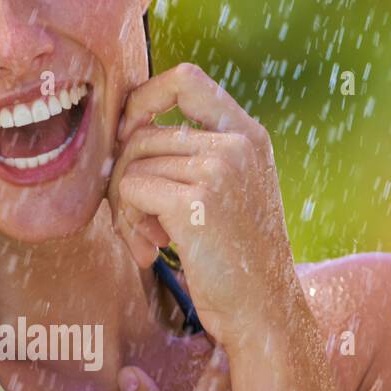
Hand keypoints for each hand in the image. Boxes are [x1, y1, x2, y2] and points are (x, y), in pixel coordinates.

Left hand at [107, 63, 297, 349]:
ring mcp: (219, 170)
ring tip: (149, 242)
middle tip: (137, 224)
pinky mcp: (196, 203)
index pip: (186, 79)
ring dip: (125, 210)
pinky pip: (130, 191)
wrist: (265, 311)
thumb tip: (125, 135)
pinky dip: (127, 223)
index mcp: (249, 134)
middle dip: (125, 180)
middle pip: (143, 135)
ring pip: (132, 166)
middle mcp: (237, 144)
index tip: (127, 132)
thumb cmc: (240, 259)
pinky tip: (151, 251)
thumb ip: (197, 157)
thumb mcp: (233, 192)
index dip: (143, 97)